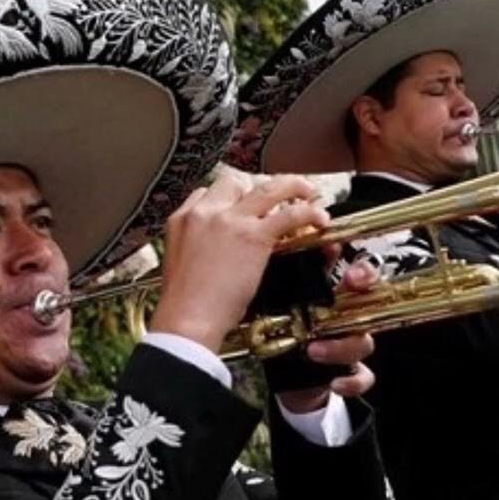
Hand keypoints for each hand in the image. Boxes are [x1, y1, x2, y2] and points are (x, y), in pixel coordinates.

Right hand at [150, 170, 329, 351]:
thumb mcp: (179, 263)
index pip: (208, 192)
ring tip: (307, 191)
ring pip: (267, 189)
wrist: (188, 317)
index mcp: (182, 219)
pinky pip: (289, 215)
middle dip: (260, 184)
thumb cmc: (185, 303)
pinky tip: (319, 218)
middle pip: (237, 182)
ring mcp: (231, 220)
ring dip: (292, 186)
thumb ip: (196, 247)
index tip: (244, 203)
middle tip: (278, 194)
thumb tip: (214, 250)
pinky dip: (308, 213)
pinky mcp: (253, 235)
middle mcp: (205, 212)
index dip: (230, 196)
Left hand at [276, 259, 379, 412]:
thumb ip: (289, 273)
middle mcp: (348, 319)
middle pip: (370, 302)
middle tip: (351, 286)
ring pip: (364, 342)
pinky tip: (334, 382)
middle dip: (364, 295)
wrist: (284, 375)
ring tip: (313, 350)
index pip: (360, 276)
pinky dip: (352, 380)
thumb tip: (290, 243)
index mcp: (334, 298)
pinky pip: (363, 376)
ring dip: (341, 346)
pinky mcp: (347, 372)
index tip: (348, 268)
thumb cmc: (285, 332)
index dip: (362, 270)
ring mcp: (349, 345)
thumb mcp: (282, 299)